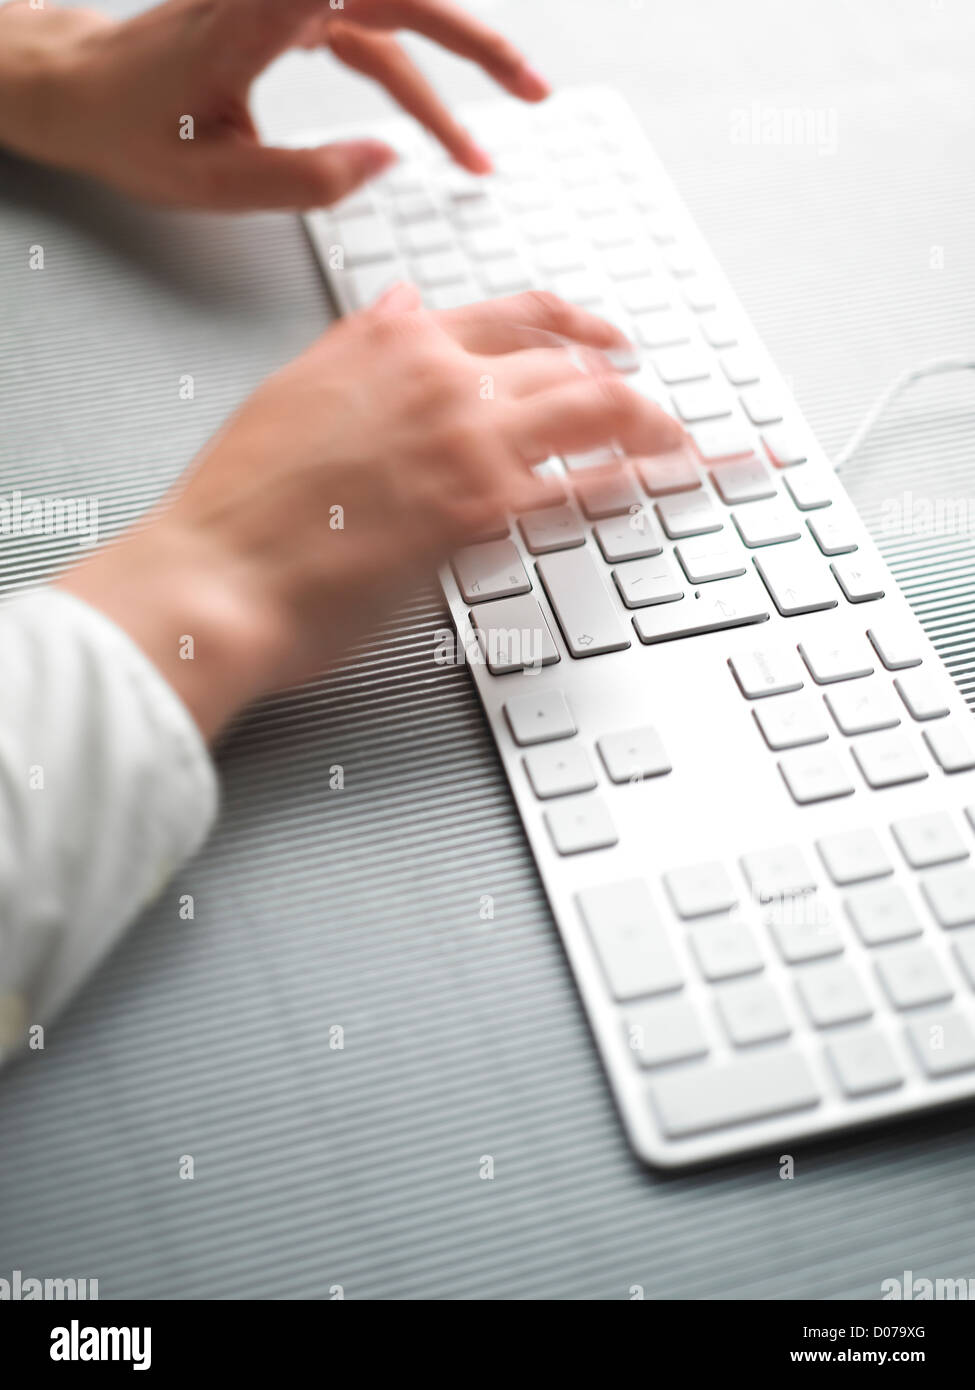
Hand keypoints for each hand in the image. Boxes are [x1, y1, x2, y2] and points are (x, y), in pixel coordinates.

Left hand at [0, 0, 548, 208]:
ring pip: (394, 25)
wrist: (82, 91)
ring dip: (451, 77)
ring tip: (490, 144)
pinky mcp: (293, 16)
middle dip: (475, 43)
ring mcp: (291, 1)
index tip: (490, 53)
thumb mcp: (212, 180)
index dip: (428, 12)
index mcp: (260, 14)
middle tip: (531, 92)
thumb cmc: (129, 128)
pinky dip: (413, 85)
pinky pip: (372, 42)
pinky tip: (439, 130)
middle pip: (402, 2)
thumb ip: (304, 179)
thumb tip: (388, 162)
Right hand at [57, 290, 681, 738]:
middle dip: (627, 387)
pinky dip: (647, 481)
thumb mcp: (293, 394)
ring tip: (690, 450)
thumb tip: (407, 308)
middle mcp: (439, 372)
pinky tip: (677, 485)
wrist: (215, 576)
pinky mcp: (483, 509)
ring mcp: (468, 436)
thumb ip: (360, 351)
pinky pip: (591, 485)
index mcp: (389, 337)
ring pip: (596, 409)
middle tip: (660, 413)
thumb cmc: (239, 508)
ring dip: (654, 427)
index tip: (606, 340)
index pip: (513, 315)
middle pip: (569, 363)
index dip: (575, 326)